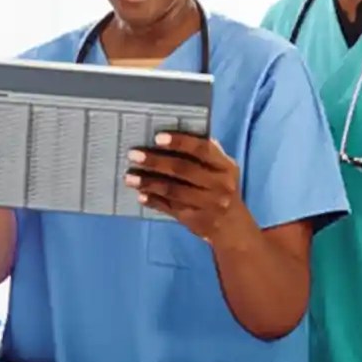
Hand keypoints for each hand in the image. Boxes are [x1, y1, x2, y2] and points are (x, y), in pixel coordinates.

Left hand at [124, 132, 256, 246]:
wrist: (232, 226)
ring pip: (173, 191)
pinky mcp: (194, 220)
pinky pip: (170, 208)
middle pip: (183, 170)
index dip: (180, 142)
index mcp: (225, 167)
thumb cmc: (222, 187)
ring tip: (129, 176)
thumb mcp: (223, 169)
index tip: (157, 138)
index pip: (202, 150)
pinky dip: (153, 201)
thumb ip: (206, 153)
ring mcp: (207, 205)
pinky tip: (140, 195)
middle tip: (134, 155)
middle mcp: (219, 185)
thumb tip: (176, 135)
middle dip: (156, 161)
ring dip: (148, 182)